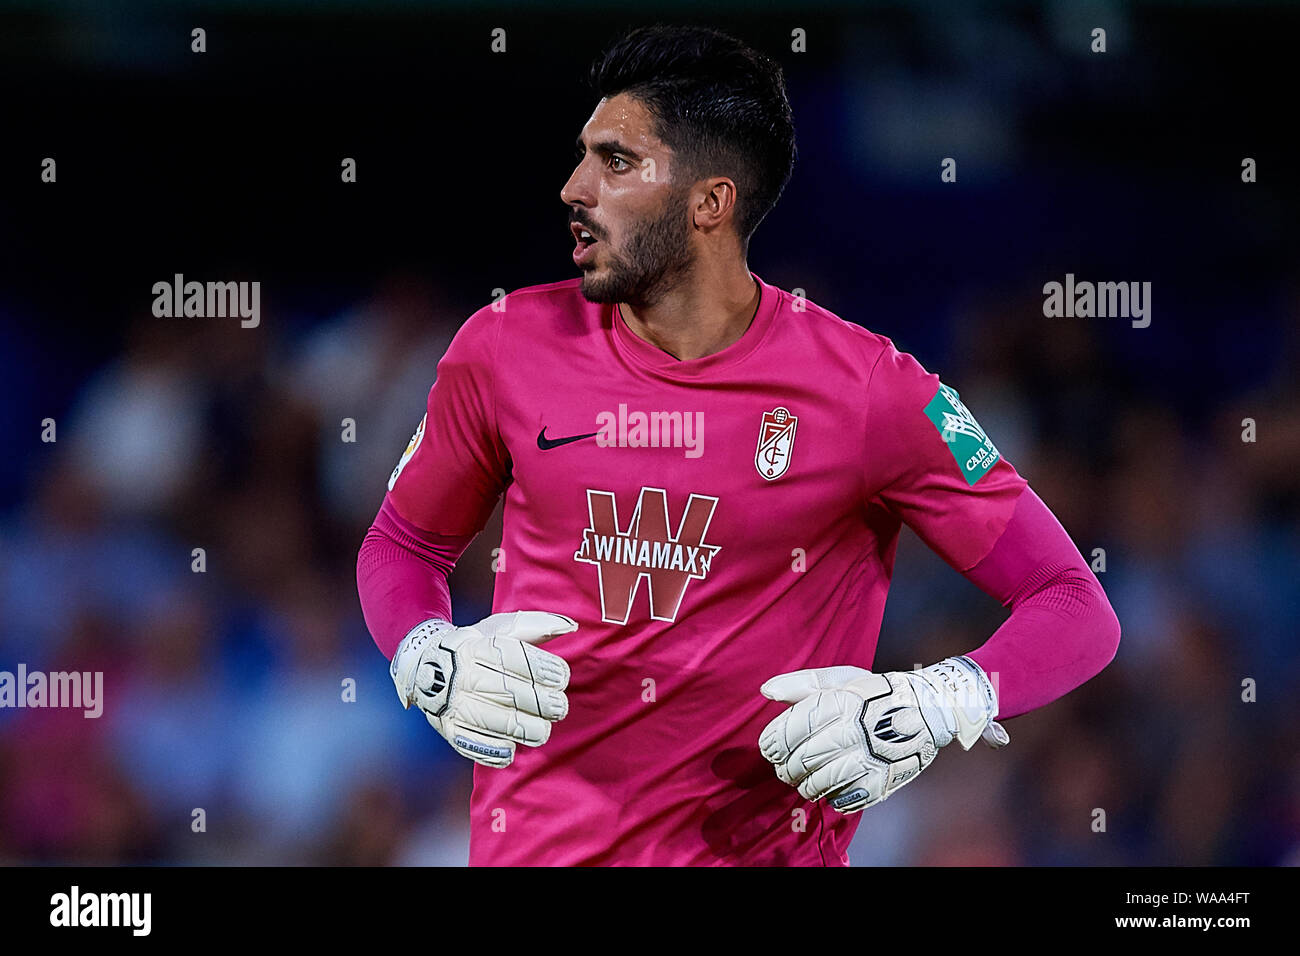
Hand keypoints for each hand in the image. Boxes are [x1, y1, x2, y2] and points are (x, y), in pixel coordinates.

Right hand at [390, 611, 576, 767]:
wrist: (426, 666)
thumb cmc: (478, 647)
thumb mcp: (500, 629)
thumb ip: (536, 626)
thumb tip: (571, 626)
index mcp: (475, 647)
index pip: (511, 657)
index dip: (541, 668)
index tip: (561, 677)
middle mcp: (462, 676)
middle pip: (509, 692)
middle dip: (543, 703)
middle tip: (559, 706)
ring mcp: (454, 704)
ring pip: (498, 722)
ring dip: (528, 729)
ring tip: (542, 728)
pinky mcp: (449, 729)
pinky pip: (477, 745)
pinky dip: (498, 750)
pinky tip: (512, 746)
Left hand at [758, 657, 1007, 812]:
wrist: (927, 713)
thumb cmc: (877, 695)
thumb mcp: (842, 679)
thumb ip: (802, 685)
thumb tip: (766, 691)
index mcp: (838, 704)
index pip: (786, 733)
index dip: (771, 745)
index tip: (772, 747)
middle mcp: (851, 733)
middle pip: (797, 763)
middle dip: (785, 768)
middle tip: (786, 766)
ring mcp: (866, 761)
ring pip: (814, 786)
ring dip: (804, 784)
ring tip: (806, 777)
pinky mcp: (878, 784)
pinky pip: (838, 800)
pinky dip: (829, 795)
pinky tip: (832, 783)